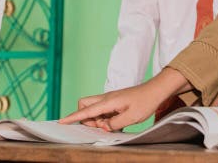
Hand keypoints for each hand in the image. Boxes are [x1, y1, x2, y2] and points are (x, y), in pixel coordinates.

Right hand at [59, 68, 190, 130]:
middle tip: (100, 127)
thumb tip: (102, 127)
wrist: (156, 90)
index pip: (85, 111)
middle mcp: (106, 98)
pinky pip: (103, 111)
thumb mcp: (131, 117)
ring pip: (93, 109)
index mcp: (108, 101)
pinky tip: (116, 123)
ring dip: (97, 120)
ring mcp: (110, 99)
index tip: (61, 122)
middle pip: (84, 105)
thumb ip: (114, 124)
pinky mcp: (115, 102)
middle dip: (85, 118)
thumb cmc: (145, 101)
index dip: (73, 117)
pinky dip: (105, 118)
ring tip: (113, 125)